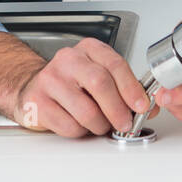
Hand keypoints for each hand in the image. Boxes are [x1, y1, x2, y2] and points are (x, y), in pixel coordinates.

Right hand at [14, 37, 150, 137]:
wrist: (33, 87)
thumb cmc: (71, 83)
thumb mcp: (99, 76)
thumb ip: (125, 89)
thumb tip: (149, 107)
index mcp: (88, 49)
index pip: (115, 64)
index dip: (132, 88)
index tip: (141, 106)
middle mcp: (68, 60)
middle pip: (100, 84)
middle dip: (118, 110)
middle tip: (124, 124)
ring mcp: (51, 80)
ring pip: (86, 111)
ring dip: (99, 125)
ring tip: (99, 124)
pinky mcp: (38, 102)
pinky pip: (69, 126)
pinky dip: (80, 132)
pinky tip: (78, 124)